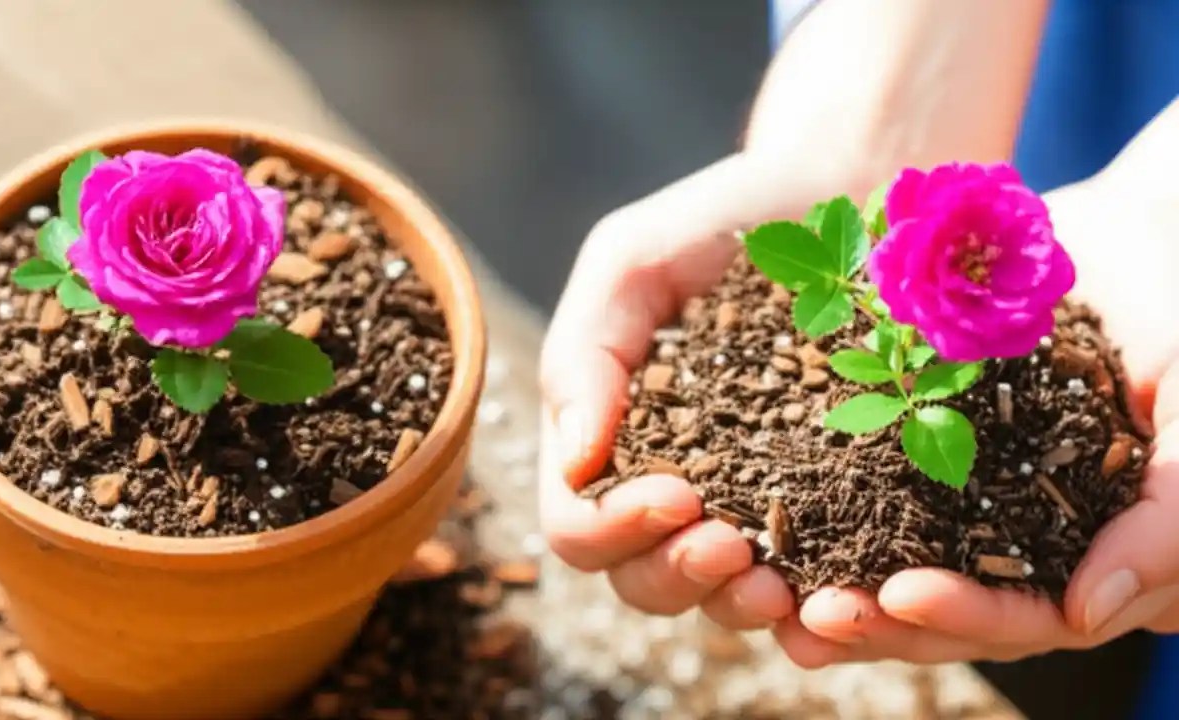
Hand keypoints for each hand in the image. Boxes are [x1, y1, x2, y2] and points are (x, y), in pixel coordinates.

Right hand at [539, 154, 824, 626]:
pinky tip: (851, 596)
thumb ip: (585, 351)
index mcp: (612, 437)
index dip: (611, 526)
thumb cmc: (729, 221)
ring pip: (722, 602)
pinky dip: (823, 611)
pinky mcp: (841, 511)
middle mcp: (675, 485)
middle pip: (640, 579)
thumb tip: (577, 460)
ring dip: (741, 607)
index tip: (675, 493)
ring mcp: (756, 507)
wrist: (853, 193)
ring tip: (784, 585)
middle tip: (731, 544)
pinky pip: (820, 587)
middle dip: (677, 574)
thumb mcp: (632, 261)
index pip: (578, 519)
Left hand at [780, 103, 1178, 666]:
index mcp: (1093, 560)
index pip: (1024, 617)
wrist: (1145, 241)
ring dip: (827, 582)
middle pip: (942, 609)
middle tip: (808, 615)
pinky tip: (751, 507)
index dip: (965, 614)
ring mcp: (964, 497)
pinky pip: (854, 487)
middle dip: (876, 617)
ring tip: (759, 591)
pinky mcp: (917, 446)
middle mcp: (1021, 544)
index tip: (901, 595)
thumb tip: (1085, 618)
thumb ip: (1168, 526)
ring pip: (888, 562)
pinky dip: (811, 504)